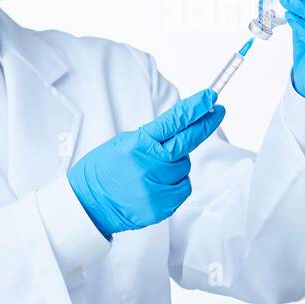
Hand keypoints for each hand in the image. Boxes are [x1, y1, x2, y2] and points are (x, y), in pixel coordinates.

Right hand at [68, 89, 224, 237]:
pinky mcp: (160, 206)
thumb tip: (181, 129)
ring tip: (153, 171)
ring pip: (185, 168)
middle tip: (217, 112)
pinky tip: (157, 185)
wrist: (88, 204)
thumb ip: (152, 138)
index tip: (210, 97)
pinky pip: (182, 189)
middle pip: (188, 142)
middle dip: (204, 125)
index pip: (173, 121)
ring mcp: (155, 186)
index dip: (195, 108)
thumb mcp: (123, 144)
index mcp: (138, 143)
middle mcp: (148, 163)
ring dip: (177, 166)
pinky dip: (175, 185)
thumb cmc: (104, 171)